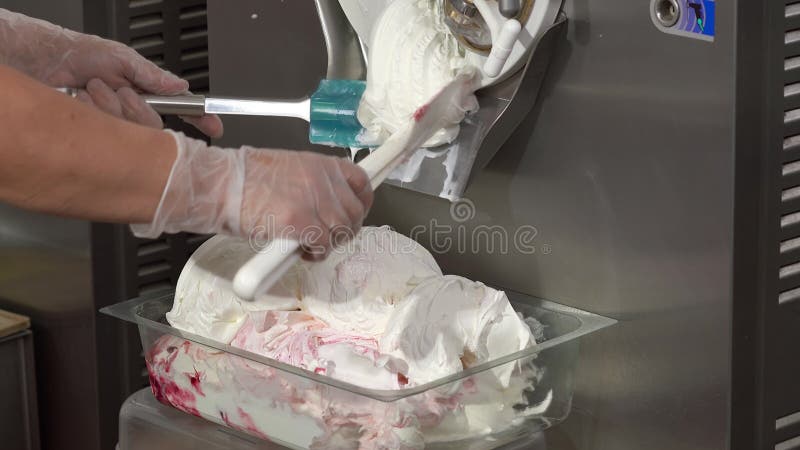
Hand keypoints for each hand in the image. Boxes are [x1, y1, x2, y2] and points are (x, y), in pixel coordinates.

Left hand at [0, 9, 221, 136]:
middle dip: (135, 109)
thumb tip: (180, 86)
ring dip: (109, 107)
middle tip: (117, 91)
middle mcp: (132, 110)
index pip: (181, 109)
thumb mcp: (119, 57)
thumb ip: (152, 74)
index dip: (200, 119)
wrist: (39, 61)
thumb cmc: (75, 53)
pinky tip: (79, 102)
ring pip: (131, 132)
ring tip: (90, 90)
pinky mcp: (95, 135)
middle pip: (155, 127)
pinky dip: (91, 113)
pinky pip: (105, 135)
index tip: (215, 126)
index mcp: (145, 92)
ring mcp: (114, 125)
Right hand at [132, 131, 373, 258]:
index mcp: (320, 163)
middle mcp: (322, 180)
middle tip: (328, 238)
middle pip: (355, 212)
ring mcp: (314, 200)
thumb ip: (311, 183)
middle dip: (345, 230)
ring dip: (330, 243)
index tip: (355, 215)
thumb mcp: (287, 168)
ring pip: (342, 230)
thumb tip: (325, 204)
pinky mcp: (301, 222)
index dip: (362, 203)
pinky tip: (302, 251)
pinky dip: (316, 252)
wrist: (219, 185)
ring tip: (312, 246)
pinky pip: (323, 244)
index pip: (361, 182)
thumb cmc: (244, 179)